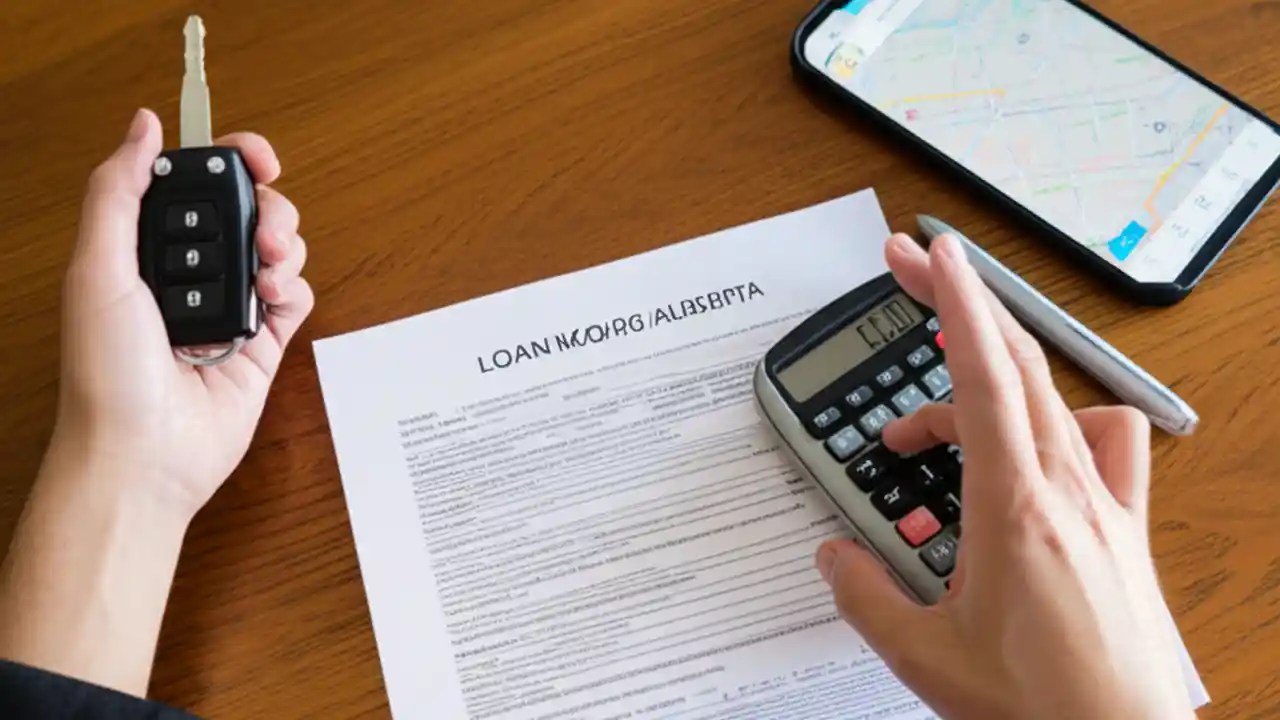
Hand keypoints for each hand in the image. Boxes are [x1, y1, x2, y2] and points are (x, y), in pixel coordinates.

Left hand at [0, 110, 312, 694]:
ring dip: (286, 247)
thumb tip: (143, 127)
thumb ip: (117, 192)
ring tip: (272, 270)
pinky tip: (276, 300)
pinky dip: (296, 289)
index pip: (195, 185)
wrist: (143, 455)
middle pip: (249, 212)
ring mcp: (228, 308)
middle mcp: (187, 274)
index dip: (232, 162)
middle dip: (270, 207)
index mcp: (142, 249)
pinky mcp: (262, 344)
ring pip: (278, 250)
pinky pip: (296, 299)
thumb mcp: (96, 269)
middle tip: (267, 230)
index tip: (257, 160)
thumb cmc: (107, 373)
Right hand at [814, 233, 1193, 718]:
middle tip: (909, 272)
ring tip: (929, 422)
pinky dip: (1066, 418)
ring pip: (1049, 398)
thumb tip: (835, 556)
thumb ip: (865, 597)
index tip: (929, 252)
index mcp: (1015, 506)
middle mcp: (1067, 488)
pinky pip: (1105, 441)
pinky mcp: (1122, 527)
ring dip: (988, 378)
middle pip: (1015, 361)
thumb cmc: (1043, 707)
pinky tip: (1040, 441)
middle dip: (959, 304)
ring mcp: (1103, 503)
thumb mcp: (923, 657)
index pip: (983, 373)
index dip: (955, 300)